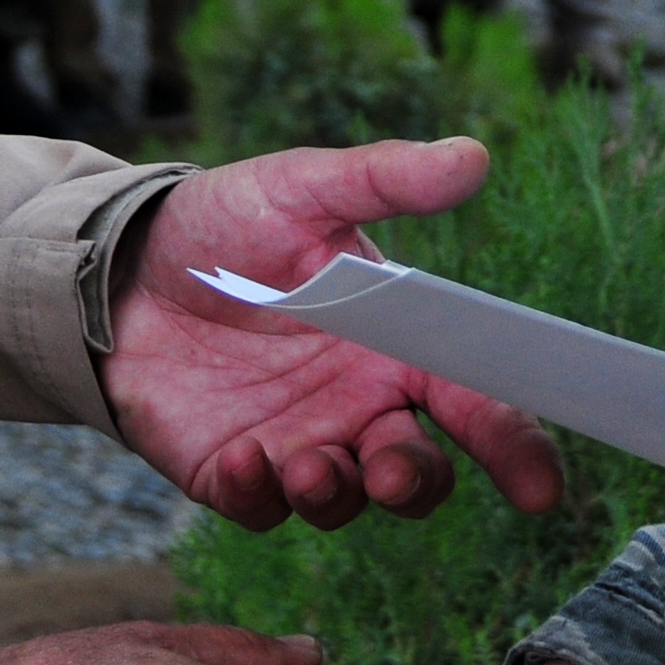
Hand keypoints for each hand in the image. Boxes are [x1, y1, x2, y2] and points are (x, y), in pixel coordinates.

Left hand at [110, 141, 568, 529]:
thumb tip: (473, 156)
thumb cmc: (227, 222)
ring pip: (345, 500)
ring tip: (307, 463)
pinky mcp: (232, 471)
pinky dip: (258, 495)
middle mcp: (358, 406)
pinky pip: (260, 508)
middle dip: (417, 484)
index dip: (515, 446)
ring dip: (337, 492)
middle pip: (419, 473)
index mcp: (396, 347)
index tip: (541, 489)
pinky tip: (241, 458)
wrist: (122, 264)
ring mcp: (297, 443)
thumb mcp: (304, 189)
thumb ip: (385, 179)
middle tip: (394, 468)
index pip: (475, 403)